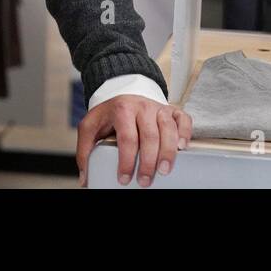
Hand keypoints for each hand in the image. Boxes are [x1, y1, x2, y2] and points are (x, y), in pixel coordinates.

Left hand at [76, 94, 191, 187]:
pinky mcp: (171, 109)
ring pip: (168, 128)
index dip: (126, 160)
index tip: (124, 179)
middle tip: (145, 181)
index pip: (127, 137)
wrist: (122, 90)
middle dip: (148, 161)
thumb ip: (84, 150)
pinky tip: (182, 147)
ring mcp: (158, 107)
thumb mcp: (90, 127)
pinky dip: (185, 132)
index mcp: (122, 110)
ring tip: (165, 170)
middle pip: (149, 135)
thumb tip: (85, 179)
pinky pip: (183, 118)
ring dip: (168, 151)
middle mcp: (142, 107)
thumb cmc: (108, 113)